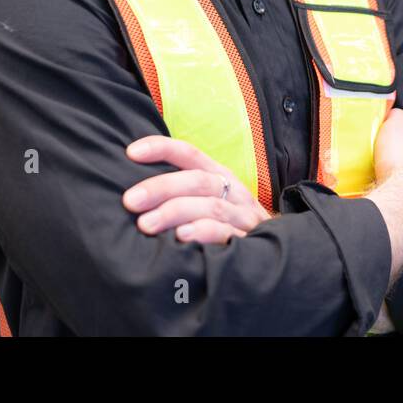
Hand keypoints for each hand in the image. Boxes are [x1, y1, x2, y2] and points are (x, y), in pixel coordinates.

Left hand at [123, 136, 270, 244]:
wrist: (271, 253)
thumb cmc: (228, 224)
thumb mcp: (211, 200)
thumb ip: (181, 191)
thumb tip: (136, 190)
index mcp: (219, 175)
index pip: (190, 154)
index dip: (162, 149)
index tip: (131, 152)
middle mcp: (233, 191)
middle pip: (197, 181)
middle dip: (161, 188)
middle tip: (130, 201)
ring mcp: (242, 217)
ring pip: (210, 206)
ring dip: (175, 212)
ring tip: (146, 224)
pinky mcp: (248, 242)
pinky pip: (226, 234)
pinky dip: (204, 232)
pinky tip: (182, 237)